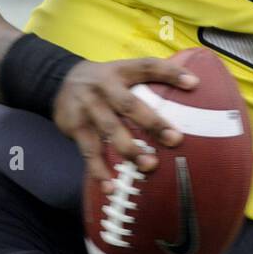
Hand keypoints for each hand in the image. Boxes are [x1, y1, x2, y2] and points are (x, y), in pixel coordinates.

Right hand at [53, 57, 195, 183]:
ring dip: (130, 150)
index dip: (171, 73)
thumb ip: (149, 80)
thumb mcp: (123, 72)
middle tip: (175, 140)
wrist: (58, 82)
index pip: (148, 67)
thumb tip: (192, 86)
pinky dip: (99, 170)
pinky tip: (111, 186)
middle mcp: (104, 87)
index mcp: (122, 71)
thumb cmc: (105, 82)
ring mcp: (88, 107)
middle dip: (153, 123)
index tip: (194, 83)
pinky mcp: (75, 126)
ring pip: (110, 129)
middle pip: (130, 104)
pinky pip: (89, 151)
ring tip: (149, 165)